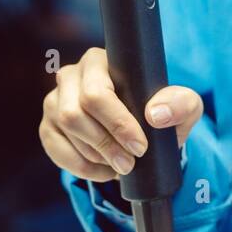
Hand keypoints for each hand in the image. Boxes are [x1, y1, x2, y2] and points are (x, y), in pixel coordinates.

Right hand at [40, 47, 201, 180]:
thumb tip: (155, 115)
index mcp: (101, 61)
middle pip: (74, 114)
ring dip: (96, 155)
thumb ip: (181, 104)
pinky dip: (83, 167)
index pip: (97, 93)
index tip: (140, 147)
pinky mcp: (48, 127)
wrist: (145, 133)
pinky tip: (104, 170)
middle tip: (130, 163)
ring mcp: (54, 101)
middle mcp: (71, 75)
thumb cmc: (161, 113)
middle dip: (105, 144)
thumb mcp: (183, 108)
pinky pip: (56, 151)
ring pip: (65, 131)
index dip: (118, 124)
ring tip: (121, 166)